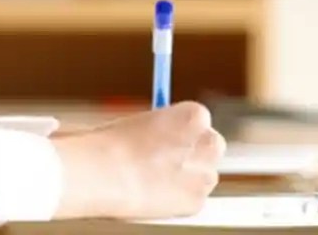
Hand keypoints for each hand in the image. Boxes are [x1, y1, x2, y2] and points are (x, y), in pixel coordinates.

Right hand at [50, 101, 225, 220]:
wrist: (104, 172)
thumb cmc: (113, 144)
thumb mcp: (143, 123)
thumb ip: (164, 131)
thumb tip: (168, 140)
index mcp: (195, 115)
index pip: (200, 121)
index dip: (183, 133)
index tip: (170, 140)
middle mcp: (208, 142)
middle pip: (213, 146)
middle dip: (196, 154)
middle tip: (171, 162)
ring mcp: (205, 173)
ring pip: (204, 177)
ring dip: (188, 179)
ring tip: (154, 181)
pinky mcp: (196, 201)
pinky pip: (192, 201)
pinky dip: (177, 202)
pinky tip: (153, 197)